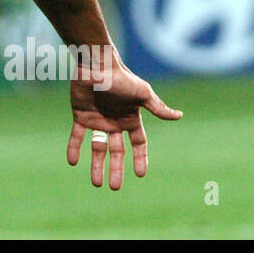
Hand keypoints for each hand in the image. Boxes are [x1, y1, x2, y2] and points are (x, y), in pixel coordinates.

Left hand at [66, 50, 182, 189]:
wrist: (96, 64)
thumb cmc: (121, 78)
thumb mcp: (143, 94)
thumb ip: (158, 108)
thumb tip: (180, 116)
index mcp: (130, 119)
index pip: (138, 144)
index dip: (140, 158)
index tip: (140, 174)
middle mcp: (114, 122)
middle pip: (117, 152)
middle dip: (116, 169)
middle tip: (115, 188)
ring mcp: (97, 120)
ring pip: (97, 148)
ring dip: (96, 165)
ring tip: (97, 183)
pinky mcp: (80, 116)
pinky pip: (76, 136)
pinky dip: (74, 148)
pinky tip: (73, 162)